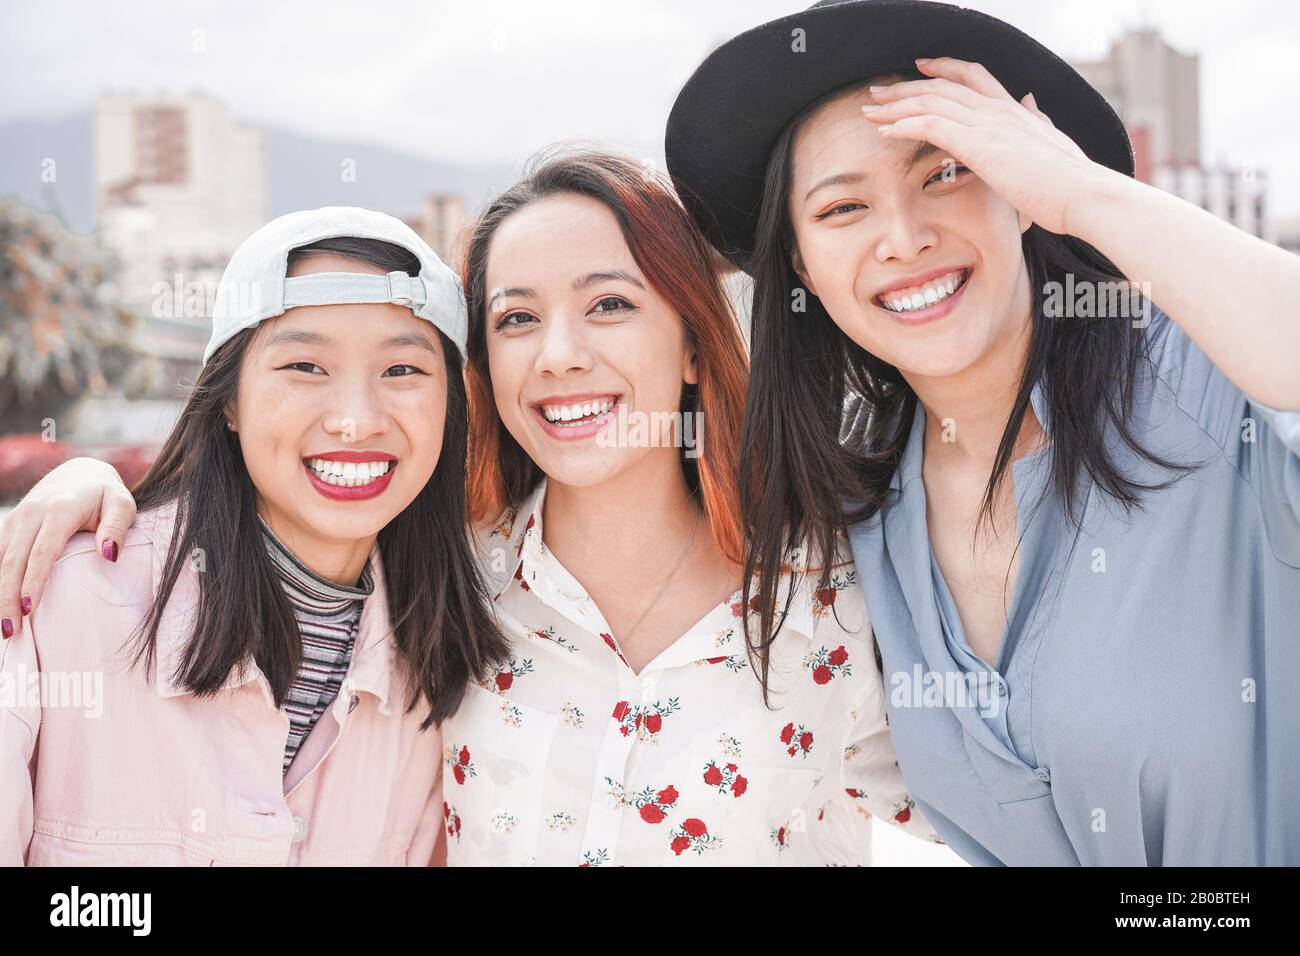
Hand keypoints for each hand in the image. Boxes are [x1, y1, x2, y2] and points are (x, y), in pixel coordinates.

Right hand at [0, 457, 135, 637]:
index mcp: (60, 509)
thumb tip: (109, 555)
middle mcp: (32, 513)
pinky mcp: (10, 526)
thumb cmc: (106, 495)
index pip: (43, 550)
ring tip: (5, 628)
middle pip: (14, 560)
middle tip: (11, 631)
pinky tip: (2, 605)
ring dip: (0, 594)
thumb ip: (118, 527)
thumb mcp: (123, 504)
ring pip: (1, 561)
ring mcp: (17, 519)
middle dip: (8, 597)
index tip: (30, 609)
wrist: (80, 474)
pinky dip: (0, 581)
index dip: (34, 580)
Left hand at [862, 57, 1115, 235]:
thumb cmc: (1069, 183)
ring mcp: (989, 124)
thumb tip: (1031, 101)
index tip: (918, 67)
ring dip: (895, 105)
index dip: (943, 68)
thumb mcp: (1053, 143)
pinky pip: (930, 125)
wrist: (1084, 196)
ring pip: (930, 102)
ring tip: (870, 111)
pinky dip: (903, 125)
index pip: (973, 76)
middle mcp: (999, 109)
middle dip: (906, 88)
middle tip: (877, 92)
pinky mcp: (979, 144)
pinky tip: (885, 131)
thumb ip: (1037, 121)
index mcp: (1015, 110)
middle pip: (942, 86)